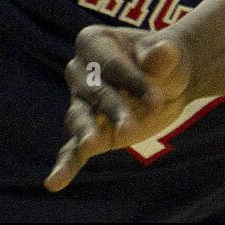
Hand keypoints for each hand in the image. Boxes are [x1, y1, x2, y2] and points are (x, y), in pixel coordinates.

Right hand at [45, 26, 192, 191]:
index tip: (156, 99)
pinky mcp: (90, 132)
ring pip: (79, 118)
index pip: (110, 65)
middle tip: (130, 127)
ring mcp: (82, 103)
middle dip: (113, 109)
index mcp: (93, 42)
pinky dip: (65, 166)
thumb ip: (162, 55)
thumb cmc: (165, 60)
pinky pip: (73, 149)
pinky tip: (54, 182)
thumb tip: (162, 50)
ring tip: (90, 145)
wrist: (170, 81)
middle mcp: (80, 71)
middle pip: (94, 92)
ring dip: (86, 132)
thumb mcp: (169, 54)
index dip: (132, 82)